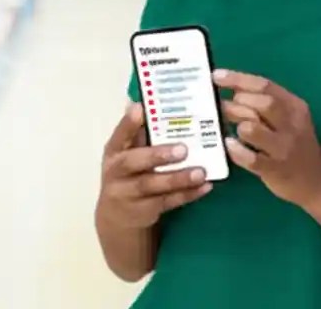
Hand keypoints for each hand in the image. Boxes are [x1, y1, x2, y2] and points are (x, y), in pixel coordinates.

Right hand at [97, 103, 212, 229]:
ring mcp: (128, 193)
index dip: (129, 122)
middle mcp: (117, 171)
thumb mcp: (127, 153)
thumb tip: (145, 101)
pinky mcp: (144, 211)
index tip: (141, 108)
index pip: (120, 134)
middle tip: (183, 149)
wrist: (116, 218)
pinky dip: (188, 194)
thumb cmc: (127, 175)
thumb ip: (139, 133)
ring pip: (152, 185)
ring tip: (200, 172)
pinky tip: (205, 186)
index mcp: (115, 150)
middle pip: (134, 162)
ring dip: (178, 178)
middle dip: (158, 154)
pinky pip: (168, 202)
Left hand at [215, 69, 320, 208]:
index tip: (217, 76)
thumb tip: (230, 91)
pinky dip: (236, 150)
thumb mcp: (288, 119)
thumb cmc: (295, 143)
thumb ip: (264, 104)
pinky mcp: (275, 170)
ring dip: (237, 124)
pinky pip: (250, 158)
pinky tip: (229, 144)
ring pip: (254, 129)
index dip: (238, 79)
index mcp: (295, 106)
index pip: (265, 85)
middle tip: (224, 107)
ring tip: (230, 126)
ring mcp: (284, 149)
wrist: (317, 180)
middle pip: (262, 103)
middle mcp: (292, 125)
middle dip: (238, 102)